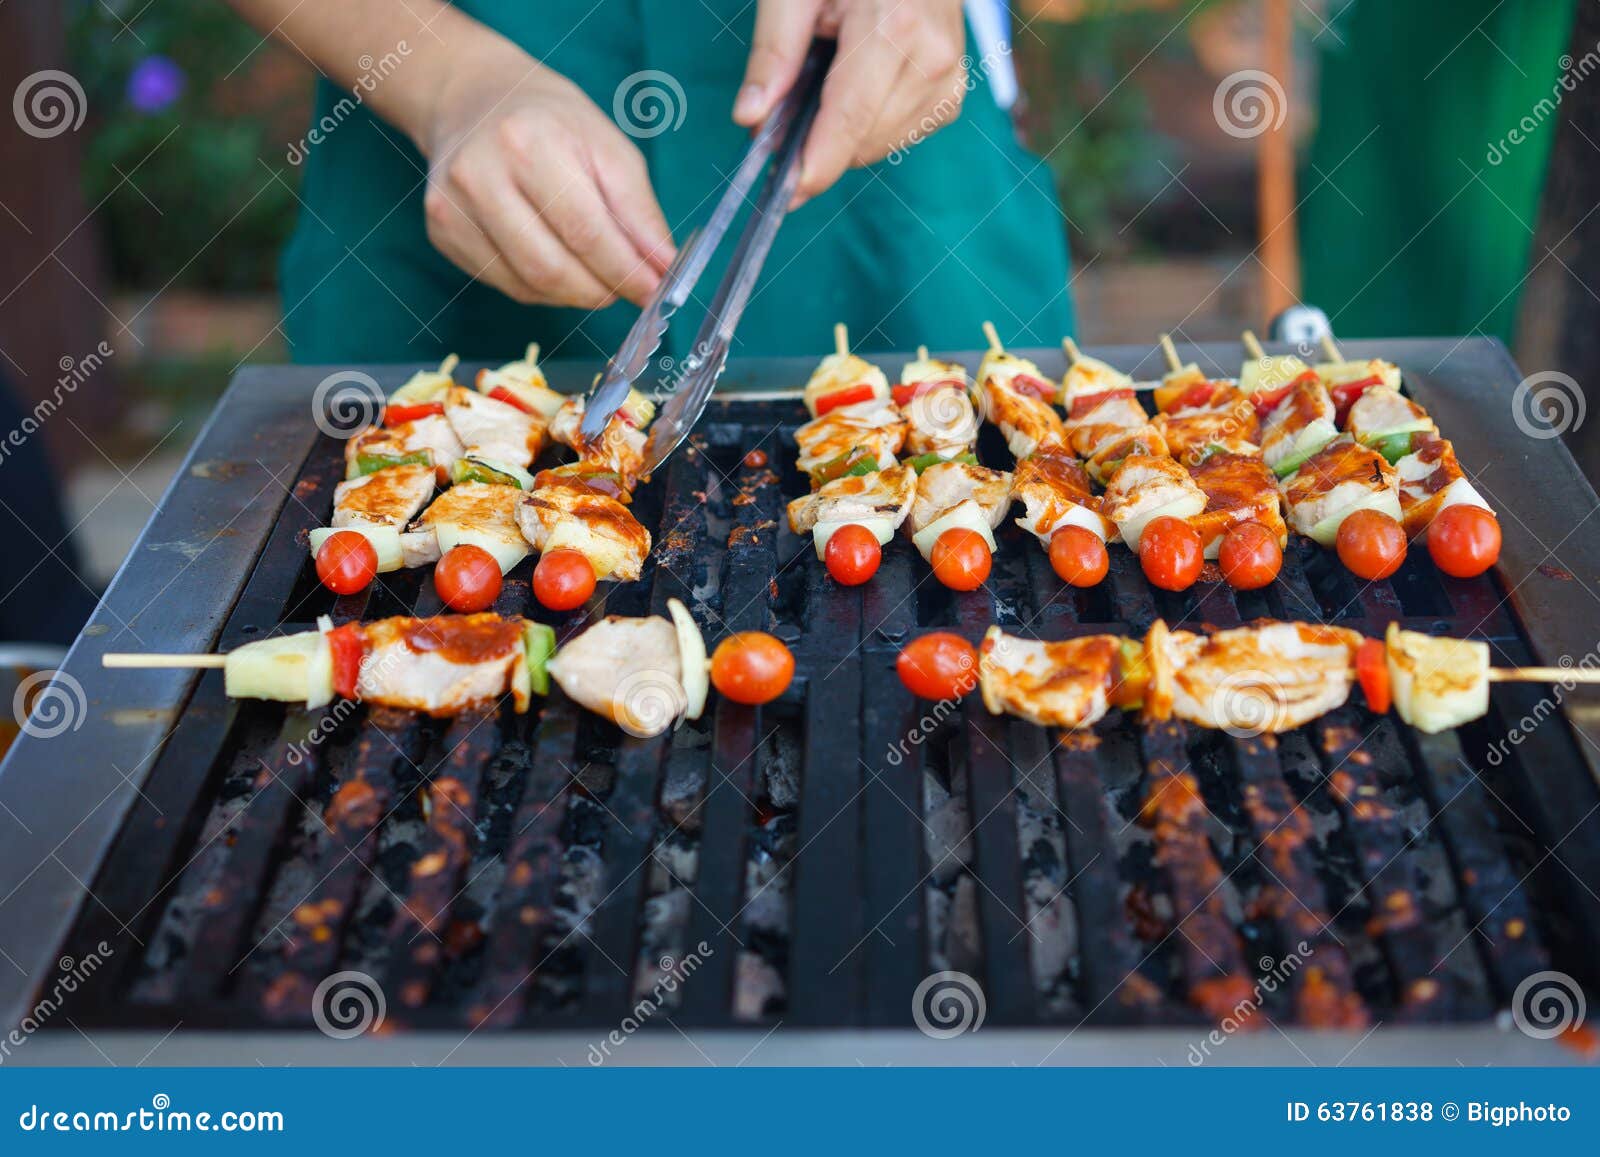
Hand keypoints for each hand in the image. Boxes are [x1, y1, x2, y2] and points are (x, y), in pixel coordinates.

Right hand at [421, 41, 674, 308]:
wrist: (472, 99)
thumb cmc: (549, 121)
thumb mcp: (606, 145)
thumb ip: (638, 209)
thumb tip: (664, 266)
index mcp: (528, 144)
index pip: (585, 231)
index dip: (625, 271)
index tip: (655, 289)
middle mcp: (480, 176)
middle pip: (551, 267)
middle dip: (601, 290)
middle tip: (628, 290)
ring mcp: (453, 209)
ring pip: (529, 285)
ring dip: (576, 294)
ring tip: (598, 278)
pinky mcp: (443, 233)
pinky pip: (507, 284)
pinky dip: (546, 289)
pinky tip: (560, 266)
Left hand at [734, 0, 968, 203]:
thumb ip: (773, 52)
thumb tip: (750, 118)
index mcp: (895, 25)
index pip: (850, 118)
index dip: (816, 163)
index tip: (786, 194)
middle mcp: (931, 59)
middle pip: (861, 140)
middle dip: (817, 141)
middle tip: (787, 103)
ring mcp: (947, 81)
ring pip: (877, 146)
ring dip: (842, 134)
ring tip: (832, 79)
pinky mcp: (950, 97)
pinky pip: (896, 138)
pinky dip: (867, 127)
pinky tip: (860, 86)